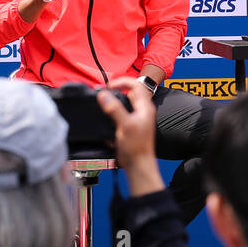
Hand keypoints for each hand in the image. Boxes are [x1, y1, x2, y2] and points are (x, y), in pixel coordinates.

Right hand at [97, 77, 161, 196]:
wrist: (138, 164)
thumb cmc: (136, 147)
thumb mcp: (124, 125)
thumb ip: (114, 109)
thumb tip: (103, 95)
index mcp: (145, 107)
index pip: (136, 85)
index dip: (122, 82)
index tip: (109, 86)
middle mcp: (142, 111)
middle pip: (129, 93)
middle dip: (116, 91)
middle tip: (103, 94)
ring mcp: (136, 119)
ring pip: (124, 104)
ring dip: (113, 103)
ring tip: (102, 104)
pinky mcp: (129, 127)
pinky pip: (120, 115)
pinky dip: (112, 114)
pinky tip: (105, 118)